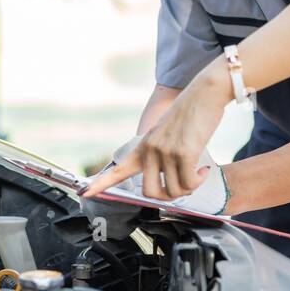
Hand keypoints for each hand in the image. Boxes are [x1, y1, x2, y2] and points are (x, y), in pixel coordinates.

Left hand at [82, 58, 230, 200]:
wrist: (205, 93)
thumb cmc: (192, 114)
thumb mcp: (167, 133)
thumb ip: (161, 153)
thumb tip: (169, 179)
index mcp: (144, 146)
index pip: (117, 169)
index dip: (99, 184)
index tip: (84, 192)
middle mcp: (151, 150)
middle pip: (150, 193)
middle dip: (167, 197)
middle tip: (182, 188)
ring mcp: (166, 152)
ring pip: (174, 191)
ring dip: (189, 188)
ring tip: (197, 173)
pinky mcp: (184, 153)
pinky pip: (189, 184)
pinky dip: (199, 181)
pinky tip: (204, 170)